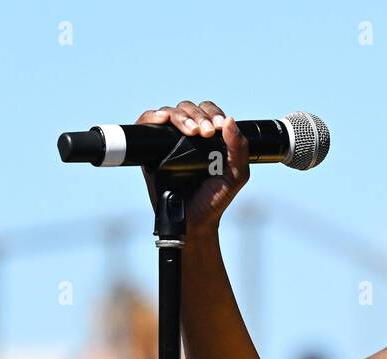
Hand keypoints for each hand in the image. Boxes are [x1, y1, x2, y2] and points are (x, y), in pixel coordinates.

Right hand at [134, 101, 248, 237]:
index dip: (212, 113)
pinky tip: (162, 120)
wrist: (193, 221)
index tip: (217, 128)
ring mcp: (168, 141)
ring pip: (170, 113)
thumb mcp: (237, 174)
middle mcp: (187, 136)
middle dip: (198, 116)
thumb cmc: (214, 199)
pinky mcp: (151, 150)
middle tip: (205, 132)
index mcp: (208, 137)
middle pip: (188, 108)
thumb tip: (229, 120)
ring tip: (192, 131)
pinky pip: (146, 124)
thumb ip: (240, 148)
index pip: (208, 111)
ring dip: (181, 116)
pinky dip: (152, 117)